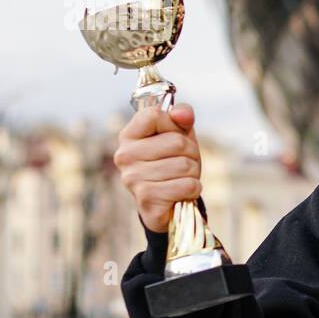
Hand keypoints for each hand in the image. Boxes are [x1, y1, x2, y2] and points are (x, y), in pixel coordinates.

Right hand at [113, 103, 201, 232]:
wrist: (167, 203)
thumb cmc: (172, 163)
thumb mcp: (180, 135)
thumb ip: (182, 117)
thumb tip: (182, 113)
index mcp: (129, 135)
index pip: (154, 114)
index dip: (174, 124)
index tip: (174, 135)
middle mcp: (125, 156)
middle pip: (177, 142)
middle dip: (191, 153)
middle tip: (183, 163)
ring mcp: (133, 178)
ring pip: (185, 165)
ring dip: (193, 173)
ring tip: (180, 178)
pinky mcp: (146, 199)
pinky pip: (187, 185)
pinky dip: (193, 189)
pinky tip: (181, 192)